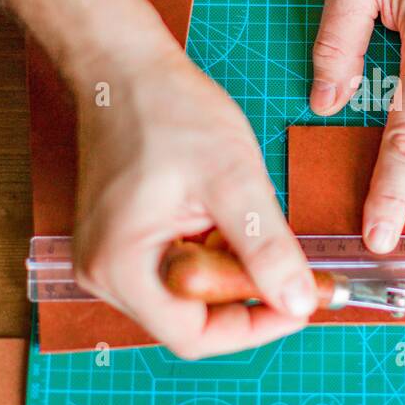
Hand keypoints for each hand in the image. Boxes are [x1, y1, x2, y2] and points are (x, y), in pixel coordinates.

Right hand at [71, 40, 315, 358]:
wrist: (124, 67)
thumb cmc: (169, 111)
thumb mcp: (234, 180)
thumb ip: (267, 248)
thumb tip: (300, 302)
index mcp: (121, 268)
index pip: (196, 336)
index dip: (256, 326)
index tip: (301, 302)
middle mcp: (103, 274)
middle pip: (191, 319)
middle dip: (245, 293)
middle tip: (289, 260)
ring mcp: (109, 259)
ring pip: (188, 295)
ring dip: (230, 268)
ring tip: (245, 215)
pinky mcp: (121, 242)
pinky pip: (177, 268)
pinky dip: (212, 251)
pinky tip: (221, 211)